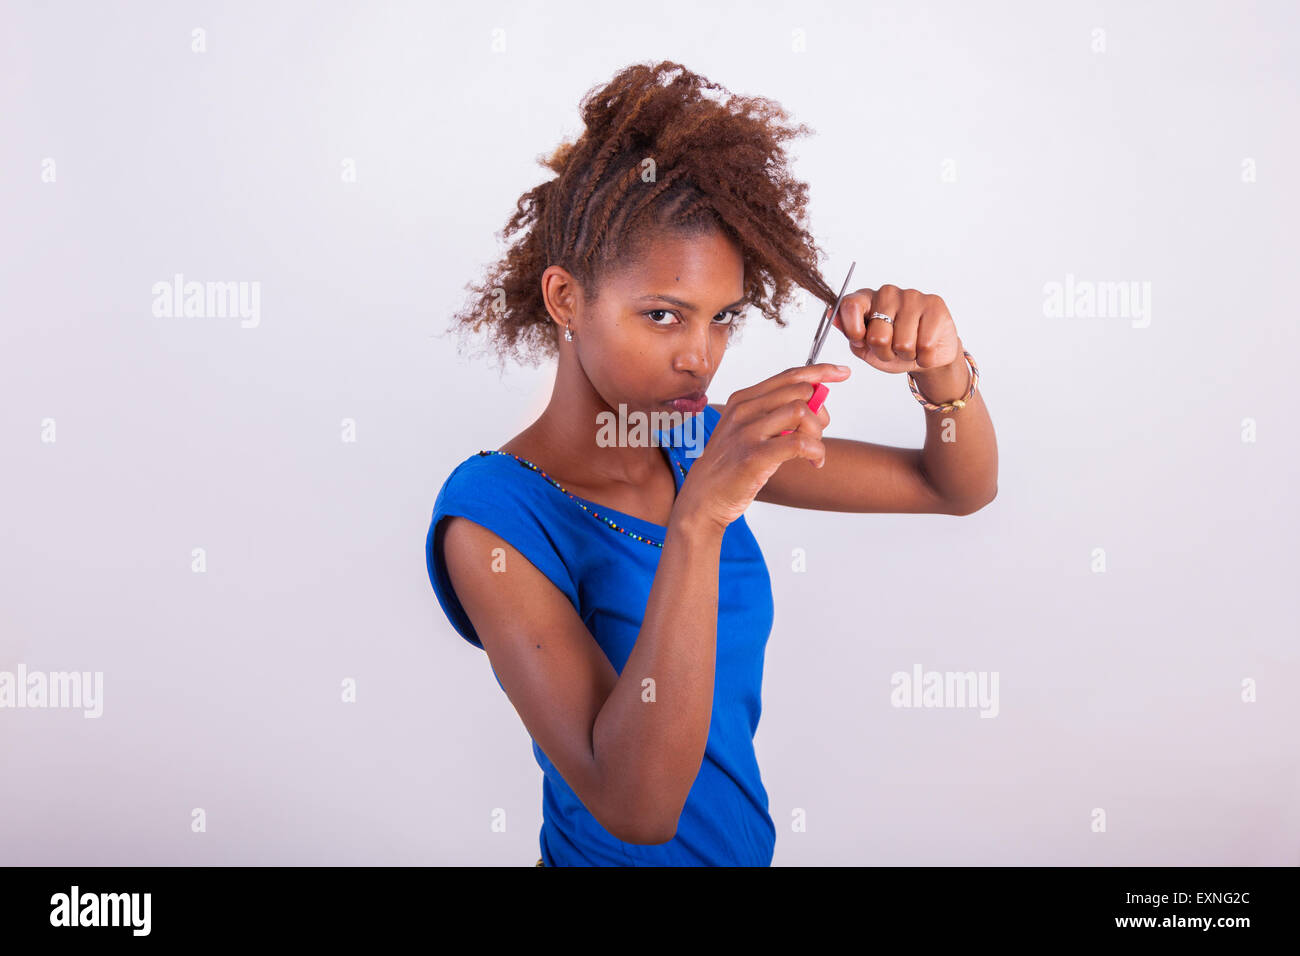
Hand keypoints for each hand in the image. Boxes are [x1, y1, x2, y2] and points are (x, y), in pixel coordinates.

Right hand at [672, 363, 851, 530]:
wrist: (703, 498)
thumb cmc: (730, 466)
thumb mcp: (746, 431)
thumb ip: (774, 414)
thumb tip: (816, 402)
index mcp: (742, 400)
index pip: (788, 375)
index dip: (819, 371)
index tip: (841, 372)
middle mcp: (743, 410)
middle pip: (799, 391)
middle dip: (820, 412)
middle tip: (817, 435)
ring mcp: (747, 433)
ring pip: (801, 412)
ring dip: (818, 432)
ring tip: (814, 451)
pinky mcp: (754, 456)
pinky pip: (800, 443)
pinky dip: (816, 451)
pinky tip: (815, 462)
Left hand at [830, 285, 960, 373]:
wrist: (925, 355)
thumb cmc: (892, 349)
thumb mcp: (865, 348)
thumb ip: (849, 333)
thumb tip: (831, 314)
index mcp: (866, 298)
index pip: (850, 305)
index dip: (854, 331)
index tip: (860, 341)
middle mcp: (887, 292)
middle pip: (878, 335)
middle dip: (884, 352)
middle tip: (891, 348)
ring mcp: (912, 296)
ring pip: (903, 343)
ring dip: (904, 355)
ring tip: (909, 347)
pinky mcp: (934, 305)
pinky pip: (924, 345)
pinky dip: (923, 357)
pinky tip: (924, 347)